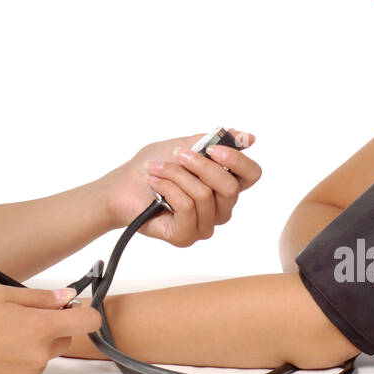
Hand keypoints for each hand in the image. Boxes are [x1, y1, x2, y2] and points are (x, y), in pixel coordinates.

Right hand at [0, 279, 103, 373]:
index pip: (86, 322)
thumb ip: (39, 298)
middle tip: (20, 317)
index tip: (74, 308)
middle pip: (63, 339)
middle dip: (50, 327)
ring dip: (30, 346)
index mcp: (39, 327)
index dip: (85, 312)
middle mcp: (38, 355)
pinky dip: (15, 362)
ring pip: (41, 356)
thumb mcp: (0, 295)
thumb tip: (67, 295)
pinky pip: (25, 372)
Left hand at [100, 130, 261, 245]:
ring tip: (156, 169)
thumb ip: (214, 141)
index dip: (238, 160)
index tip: (213, 148)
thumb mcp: (184, 144)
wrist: (122, 185)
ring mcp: (204, 224)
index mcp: (224, 183)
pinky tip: (154, 183)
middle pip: (230, 188)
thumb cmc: (153, 164)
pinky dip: (167, 189)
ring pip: (204, 195)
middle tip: (177, 154)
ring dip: (176, 175)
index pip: (251, 175)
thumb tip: (249, 137)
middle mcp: (219, 207)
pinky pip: (187, 209)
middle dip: (200, 165)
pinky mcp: (185, 236)